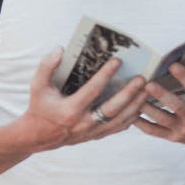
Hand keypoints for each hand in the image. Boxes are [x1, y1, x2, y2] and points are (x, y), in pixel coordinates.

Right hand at [12, 47, 148, 153]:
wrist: (39, 135)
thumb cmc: (39, 106)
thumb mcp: (37, 85)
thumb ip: (47, 66)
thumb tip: (60, 49)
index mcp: (70, 110)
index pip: (92, 90)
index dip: (105, 74)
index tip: (117, 61)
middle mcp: (84, 123)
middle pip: (113, 108)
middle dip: (129, 93)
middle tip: (141, 78)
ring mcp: (92, 131)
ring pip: (119, 120)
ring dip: (135, 105)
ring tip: (146, 91)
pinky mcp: (96, 135)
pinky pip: (118, 128)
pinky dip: (131, 118)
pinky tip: (139, 107)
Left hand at [133, 54, 184, 152]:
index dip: (184, 77)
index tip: (172, 64)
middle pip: (177, 105)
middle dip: (161, 95)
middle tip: (147, 83)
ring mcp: (183, 128)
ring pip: (162, 118)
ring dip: (147, 108)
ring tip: (134, 95)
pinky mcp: (172, 137)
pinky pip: (154, 131)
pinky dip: (141, 124)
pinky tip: (130, 113)